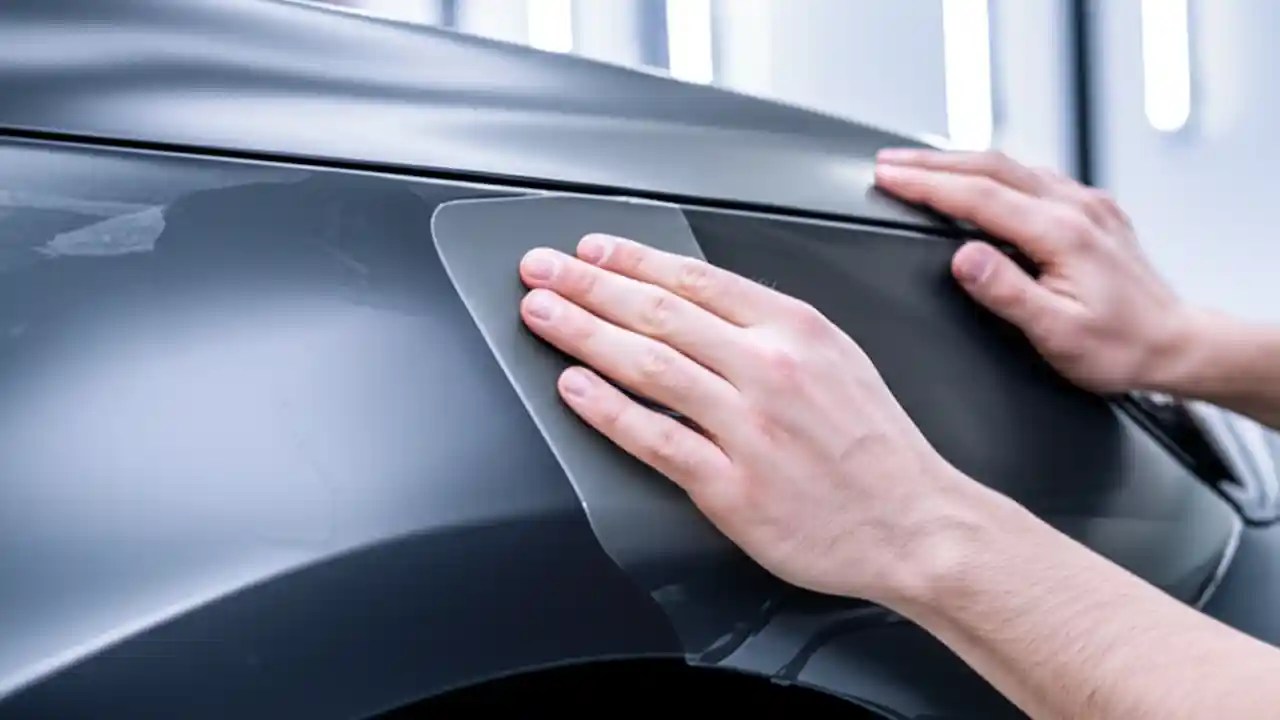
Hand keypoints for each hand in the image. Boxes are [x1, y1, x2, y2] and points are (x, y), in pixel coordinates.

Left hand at [517, 235, 982, 604]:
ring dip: (585, 333)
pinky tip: (574, 387)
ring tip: (543, 313)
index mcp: (797, 330)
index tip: (593, 248)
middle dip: (590, 284)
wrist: (915, 524)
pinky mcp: (731, 486)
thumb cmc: (876, 446)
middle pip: (660, 313)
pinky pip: (656, 439)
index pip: (696, 279)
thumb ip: (772, 327)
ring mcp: (748, 428)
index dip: (634, 258)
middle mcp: (770, 370)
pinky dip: (607, 410)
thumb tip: (699, 301)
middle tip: (543, 268)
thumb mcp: (840, 358)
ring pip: (649, 365)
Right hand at [874, 148, 1192, 394]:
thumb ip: (1006, 291)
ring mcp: (1086, 204)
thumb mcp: (1056, 332)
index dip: (926, 184)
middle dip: (931, 162)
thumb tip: (962, 257)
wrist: (1176, 345)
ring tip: (918, 166)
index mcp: (1061, 233)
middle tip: (886, 163)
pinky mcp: (1091, 210)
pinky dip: (992, 171)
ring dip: (958, 162)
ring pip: (1011, 166)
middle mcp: (1076, 207)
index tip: (886, 177)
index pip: (978, 195)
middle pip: (990, 166)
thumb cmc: (1119, 348)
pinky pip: (1033, 175)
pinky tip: (977, 178)